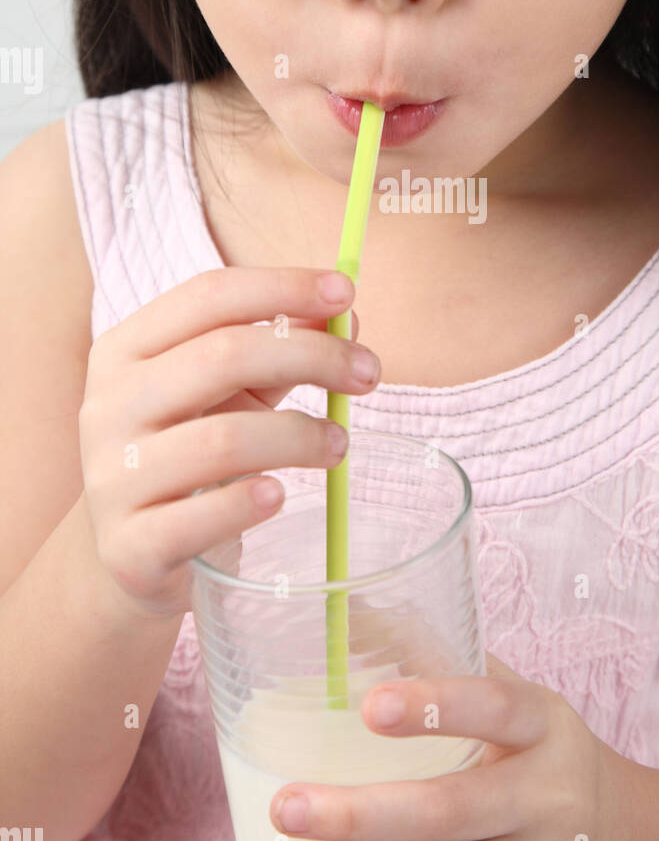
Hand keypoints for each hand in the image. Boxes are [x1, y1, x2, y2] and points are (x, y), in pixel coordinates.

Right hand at [77, 266, 378, 618]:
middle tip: (368, 373)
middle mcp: (109, 407)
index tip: (345, 292)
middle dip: (312, 356)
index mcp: (127, 350)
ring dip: (299, 437)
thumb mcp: (231, 392)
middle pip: (221, 357)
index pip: (208, 296)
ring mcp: (113, 478)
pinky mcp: (130, 546)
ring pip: (222, 440)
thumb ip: (281, 350)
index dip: (283, 287)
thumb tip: (346, 317)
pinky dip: (249, 502)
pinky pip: (201, 518)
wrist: (130, 554)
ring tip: (338, 445)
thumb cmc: (189, 454)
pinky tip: (278, 495)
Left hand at [270, 651, 607, 840]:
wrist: (613, 822)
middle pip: (450, 811)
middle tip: (289, 805)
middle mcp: (542, 795)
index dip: (437, 706)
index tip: (370, 706)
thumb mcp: (508, 692)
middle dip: (364, 814)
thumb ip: (436, 655)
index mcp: (541, 724)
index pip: (495, 708)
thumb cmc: (534, 743)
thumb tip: (347, 611)